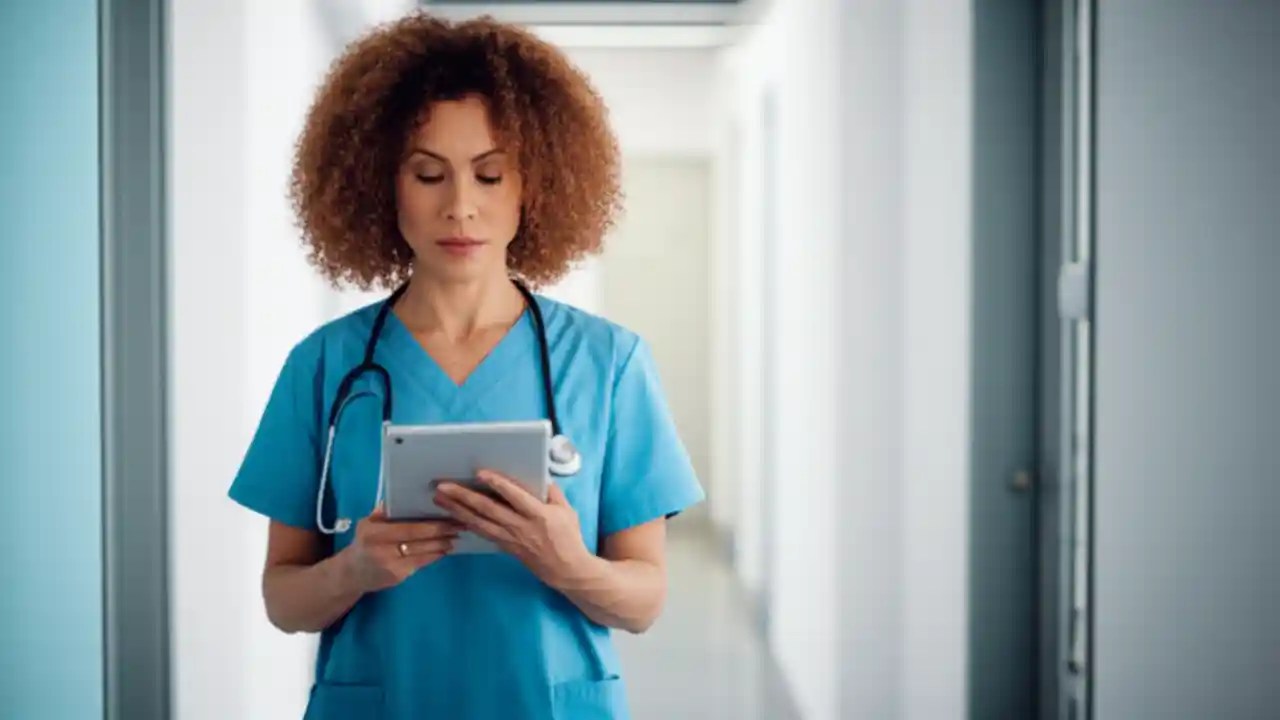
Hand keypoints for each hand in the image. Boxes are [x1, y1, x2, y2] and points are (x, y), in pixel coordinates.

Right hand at [339, 504, 460, 593]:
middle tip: (460, 524)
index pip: (408, 528)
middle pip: (419, 541)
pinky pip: (421, 564)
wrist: (351, 574)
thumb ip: (382, 512)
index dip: (430, 524)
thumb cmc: (363, 543)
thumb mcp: (366, 524)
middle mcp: (382, 550)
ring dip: (442, 545)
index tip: (448, 516)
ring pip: (423, 553)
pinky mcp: (398, 577)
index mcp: (374, 533)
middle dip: (442, 533)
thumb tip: (399, 496)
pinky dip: (434, 556)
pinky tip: (444, 549)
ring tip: (456, 536)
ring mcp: (391, 566)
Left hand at [434, 470, 589, 587]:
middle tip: (443, 486)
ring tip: (440, 499)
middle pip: (488, 510)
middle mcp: (520, 527)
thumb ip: (552, 492)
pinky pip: (482, 533)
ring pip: (479, 522)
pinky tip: (453, 516)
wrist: (566, 569)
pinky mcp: (504, 546)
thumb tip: (538, 476)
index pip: (514, 496)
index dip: (497, 484)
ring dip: (457, 510)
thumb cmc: (568, 537)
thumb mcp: (567, 511)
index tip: (480, 473)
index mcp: (538, 515)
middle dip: (464, 497)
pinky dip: (466, 524)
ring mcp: (510, 538)